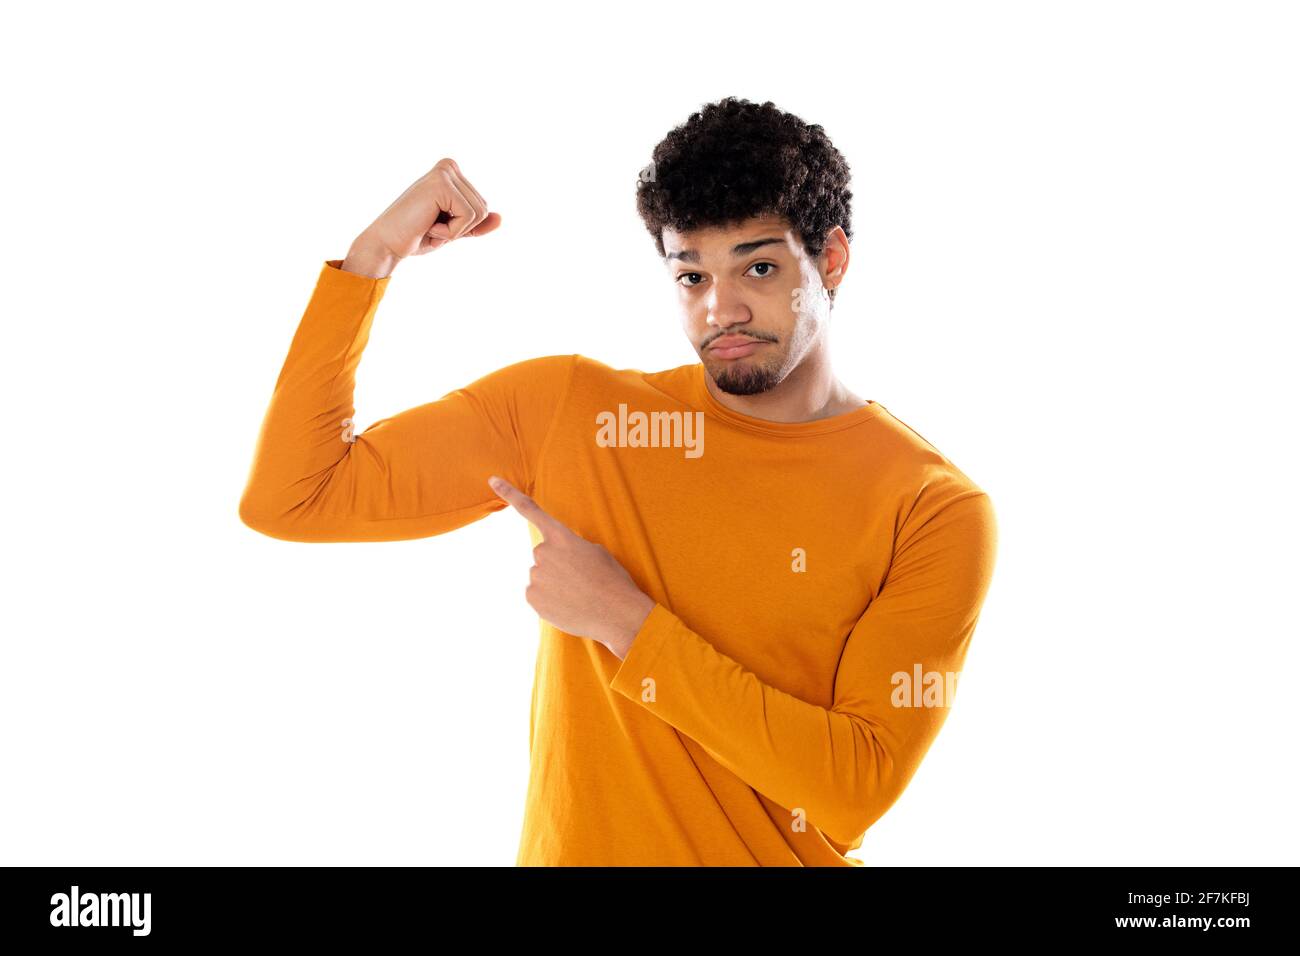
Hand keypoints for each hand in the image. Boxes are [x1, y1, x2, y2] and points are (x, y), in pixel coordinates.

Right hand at [342, 158, 502, 276]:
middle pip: (484, 208)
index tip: (436, 224)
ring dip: (455, 230)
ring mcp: (444, 172)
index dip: (465, 226)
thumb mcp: (455, 231)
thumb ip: (477, 224)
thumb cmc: (417, 236)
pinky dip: (451, 231)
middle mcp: (448, 167)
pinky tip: (427, 225)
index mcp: (451, 172)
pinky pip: (469, 216)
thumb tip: (501, 218)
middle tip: (431, 225)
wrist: (387, 244)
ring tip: (428, 224)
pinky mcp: (441, 184)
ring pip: (479, 213)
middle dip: (461, 228)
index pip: (482, 207)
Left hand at [488, 475, 654, 658]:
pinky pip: (538, 595)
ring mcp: (535, 576)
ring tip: (578, 594)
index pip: (531, 510)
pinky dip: (550, 600)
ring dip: (555, 584)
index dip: (509, 493)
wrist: (617, 614)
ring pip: (541, 576)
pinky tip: (569, 605)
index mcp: (561, 536)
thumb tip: (561, 560)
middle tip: (580, 579)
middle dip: (557, 564)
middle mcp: (543, 553)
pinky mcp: (532, 598)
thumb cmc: (612, 581)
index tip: (493, 480)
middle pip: (544, 555)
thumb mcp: (597, 553)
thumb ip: (572, 548)